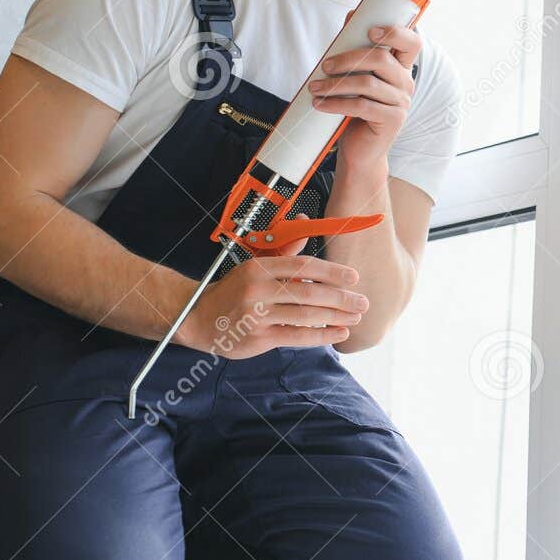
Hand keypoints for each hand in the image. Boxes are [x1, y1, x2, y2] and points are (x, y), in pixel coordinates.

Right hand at [176, 215, 370, 357]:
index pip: (302, 265)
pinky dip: (321, 335)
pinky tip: (339, 332)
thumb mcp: (256, 264)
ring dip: (336, 317)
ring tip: (355, 317)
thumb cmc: (234, 290)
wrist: (197, 317)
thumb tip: (304, 221)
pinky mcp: (258, 337)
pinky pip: (296, 336)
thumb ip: (285, 249)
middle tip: (362, 302)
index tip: (353, 277)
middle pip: (308, 291)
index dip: (332, 271)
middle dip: (341, 298)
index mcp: (259, 267)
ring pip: (305, 315)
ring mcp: (256, 314)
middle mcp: (257, 289)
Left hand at [308, 24, 419, 173]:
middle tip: (324, 65)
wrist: (360, 150)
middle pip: (381, 59)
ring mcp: (401, 102)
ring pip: (368, 84)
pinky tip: (319, 104)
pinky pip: (361, 106)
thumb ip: (357, 49)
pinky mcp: (392, 120)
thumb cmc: (356, 110)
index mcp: (401, 68)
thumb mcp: (357, 77)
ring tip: (314, 87)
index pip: (411, 42)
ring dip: (336, 84)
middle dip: (348, 59)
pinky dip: (336, 103)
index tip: (370, 31)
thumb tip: (352, 15)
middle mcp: (406, 82)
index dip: (395, 32)